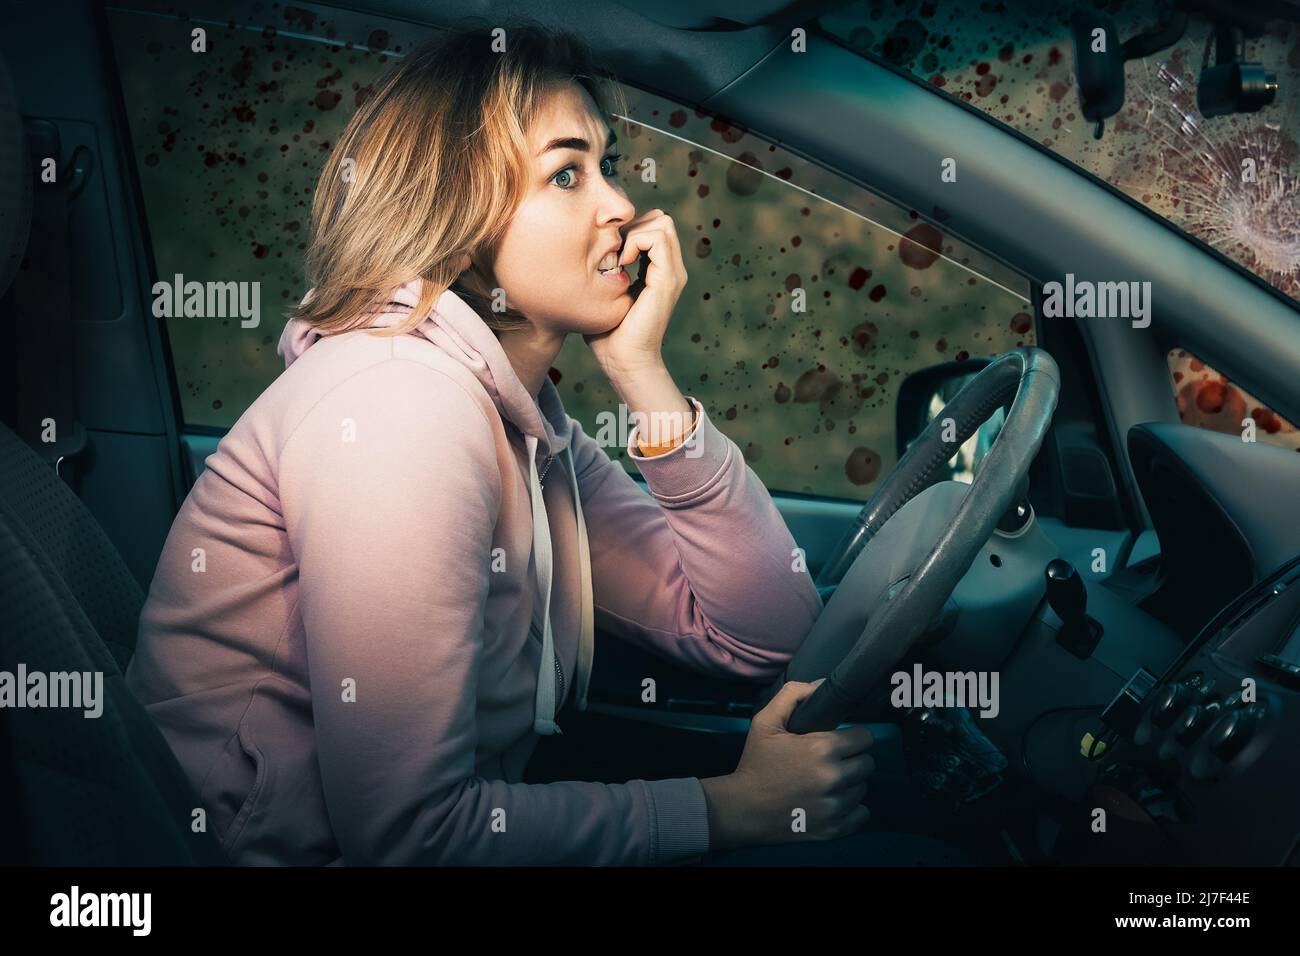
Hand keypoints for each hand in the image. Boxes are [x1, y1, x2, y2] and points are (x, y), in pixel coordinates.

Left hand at [583, 209, 686, 377]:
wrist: (623, 361)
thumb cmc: (609, 334)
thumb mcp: (607, 294)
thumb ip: (607, 271)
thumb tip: (590, 252)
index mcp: (660, 271)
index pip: (654, 226)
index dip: (631, 228)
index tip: (610, 250)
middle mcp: (671, 270)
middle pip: (662, 219)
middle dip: (635, 225)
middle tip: (615, 250)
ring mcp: (672, 274)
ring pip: (663, 223)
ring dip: (635, 232)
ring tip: (619, 257)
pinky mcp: (667, 280)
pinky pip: (658, 239)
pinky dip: (636, 242)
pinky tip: (622, 263)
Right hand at [700, 680, 874, 851]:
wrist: (742, 809)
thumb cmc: (755, 764)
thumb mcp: (765, 722)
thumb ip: (792, 696)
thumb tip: (820, 685)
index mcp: (821, 749)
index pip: (865, 738)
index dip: (853, 737)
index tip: (841, 741)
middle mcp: (833, 778)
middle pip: (867, 763)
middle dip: (852, 760)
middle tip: (832, 761)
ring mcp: (834, 806)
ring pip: (863, 788)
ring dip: (850, 784)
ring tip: (827, 782)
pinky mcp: (834, 829)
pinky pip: (861, 814)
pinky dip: (851, 809)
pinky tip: (832, 801)